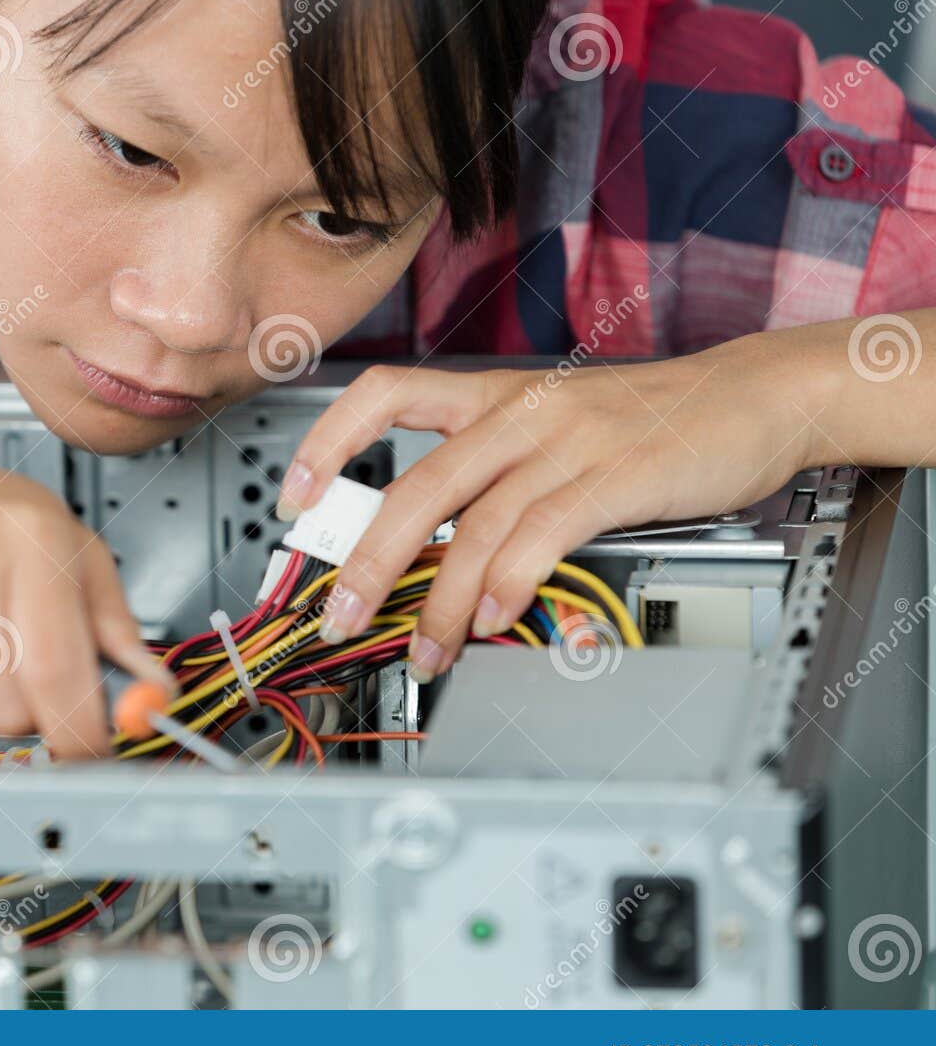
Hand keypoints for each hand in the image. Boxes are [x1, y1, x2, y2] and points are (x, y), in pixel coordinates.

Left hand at [276, 337, 815, 679]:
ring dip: (442, 602)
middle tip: (341, 615)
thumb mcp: (553, 426)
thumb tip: (432, 551)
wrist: (753, 396)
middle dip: (367, 561)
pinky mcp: (615, 475)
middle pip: (417, 486)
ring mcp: (566, 442)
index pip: (382, 393)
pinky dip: (510, 582)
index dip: (327, 441)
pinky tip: (494, 618)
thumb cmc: (649, 419)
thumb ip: (492, 476)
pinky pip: (542, 533)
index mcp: (491, 395)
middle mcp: (518, 412)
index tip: (292, 495)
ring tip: (427, 652)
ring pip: (475, 525)